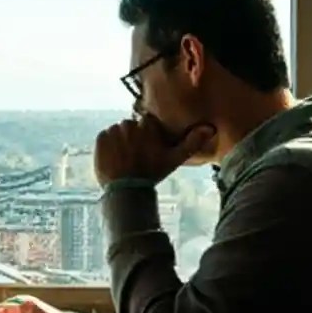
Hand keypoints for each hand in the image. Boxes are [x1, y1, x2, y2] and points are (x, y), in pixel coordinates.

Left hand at [93, 116, 215, 186]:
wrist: (126, 189)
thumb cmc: (152, 173)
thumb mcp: (175, 159)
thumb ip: (192, 142)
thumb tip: (211, 128)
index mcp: (146, 126)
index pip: (146, 123)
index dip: (147, 135)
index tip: (147, 148)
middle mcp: (129, 124)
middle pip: (131, 126)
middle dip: (133, 138)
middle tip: (135, 156)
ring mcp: (113, 131)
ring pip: (118, 131)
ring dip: (120, 141)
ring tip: (124, 158)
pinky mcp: (100, 139)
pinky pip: (104, 136)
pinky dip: (108, 145)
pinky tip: (114, 158)